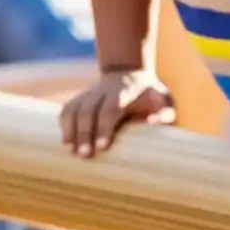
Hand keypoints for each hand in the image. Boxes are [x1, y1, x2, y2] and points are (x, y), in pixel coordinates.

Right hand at [59, 69, 174, 157]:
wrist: (130, 74)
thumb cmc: (151, 96)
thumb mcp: (165, 101)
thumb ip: (164, 113)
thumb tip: (152, 123)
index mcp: (125, 90)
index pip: (111, 106)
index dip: (104, 125)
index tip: (102, 146)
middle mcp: (104, 90)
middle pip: (88, 109)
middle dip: (84, 132)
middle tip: (85, 155)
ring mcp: (90, 93)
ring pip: (74, 108)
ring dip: (70, 130)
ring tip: (71, 151)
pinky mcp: (81, 99)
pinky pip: (67, 109)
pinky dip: (64, 125)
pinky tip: (65, 143)